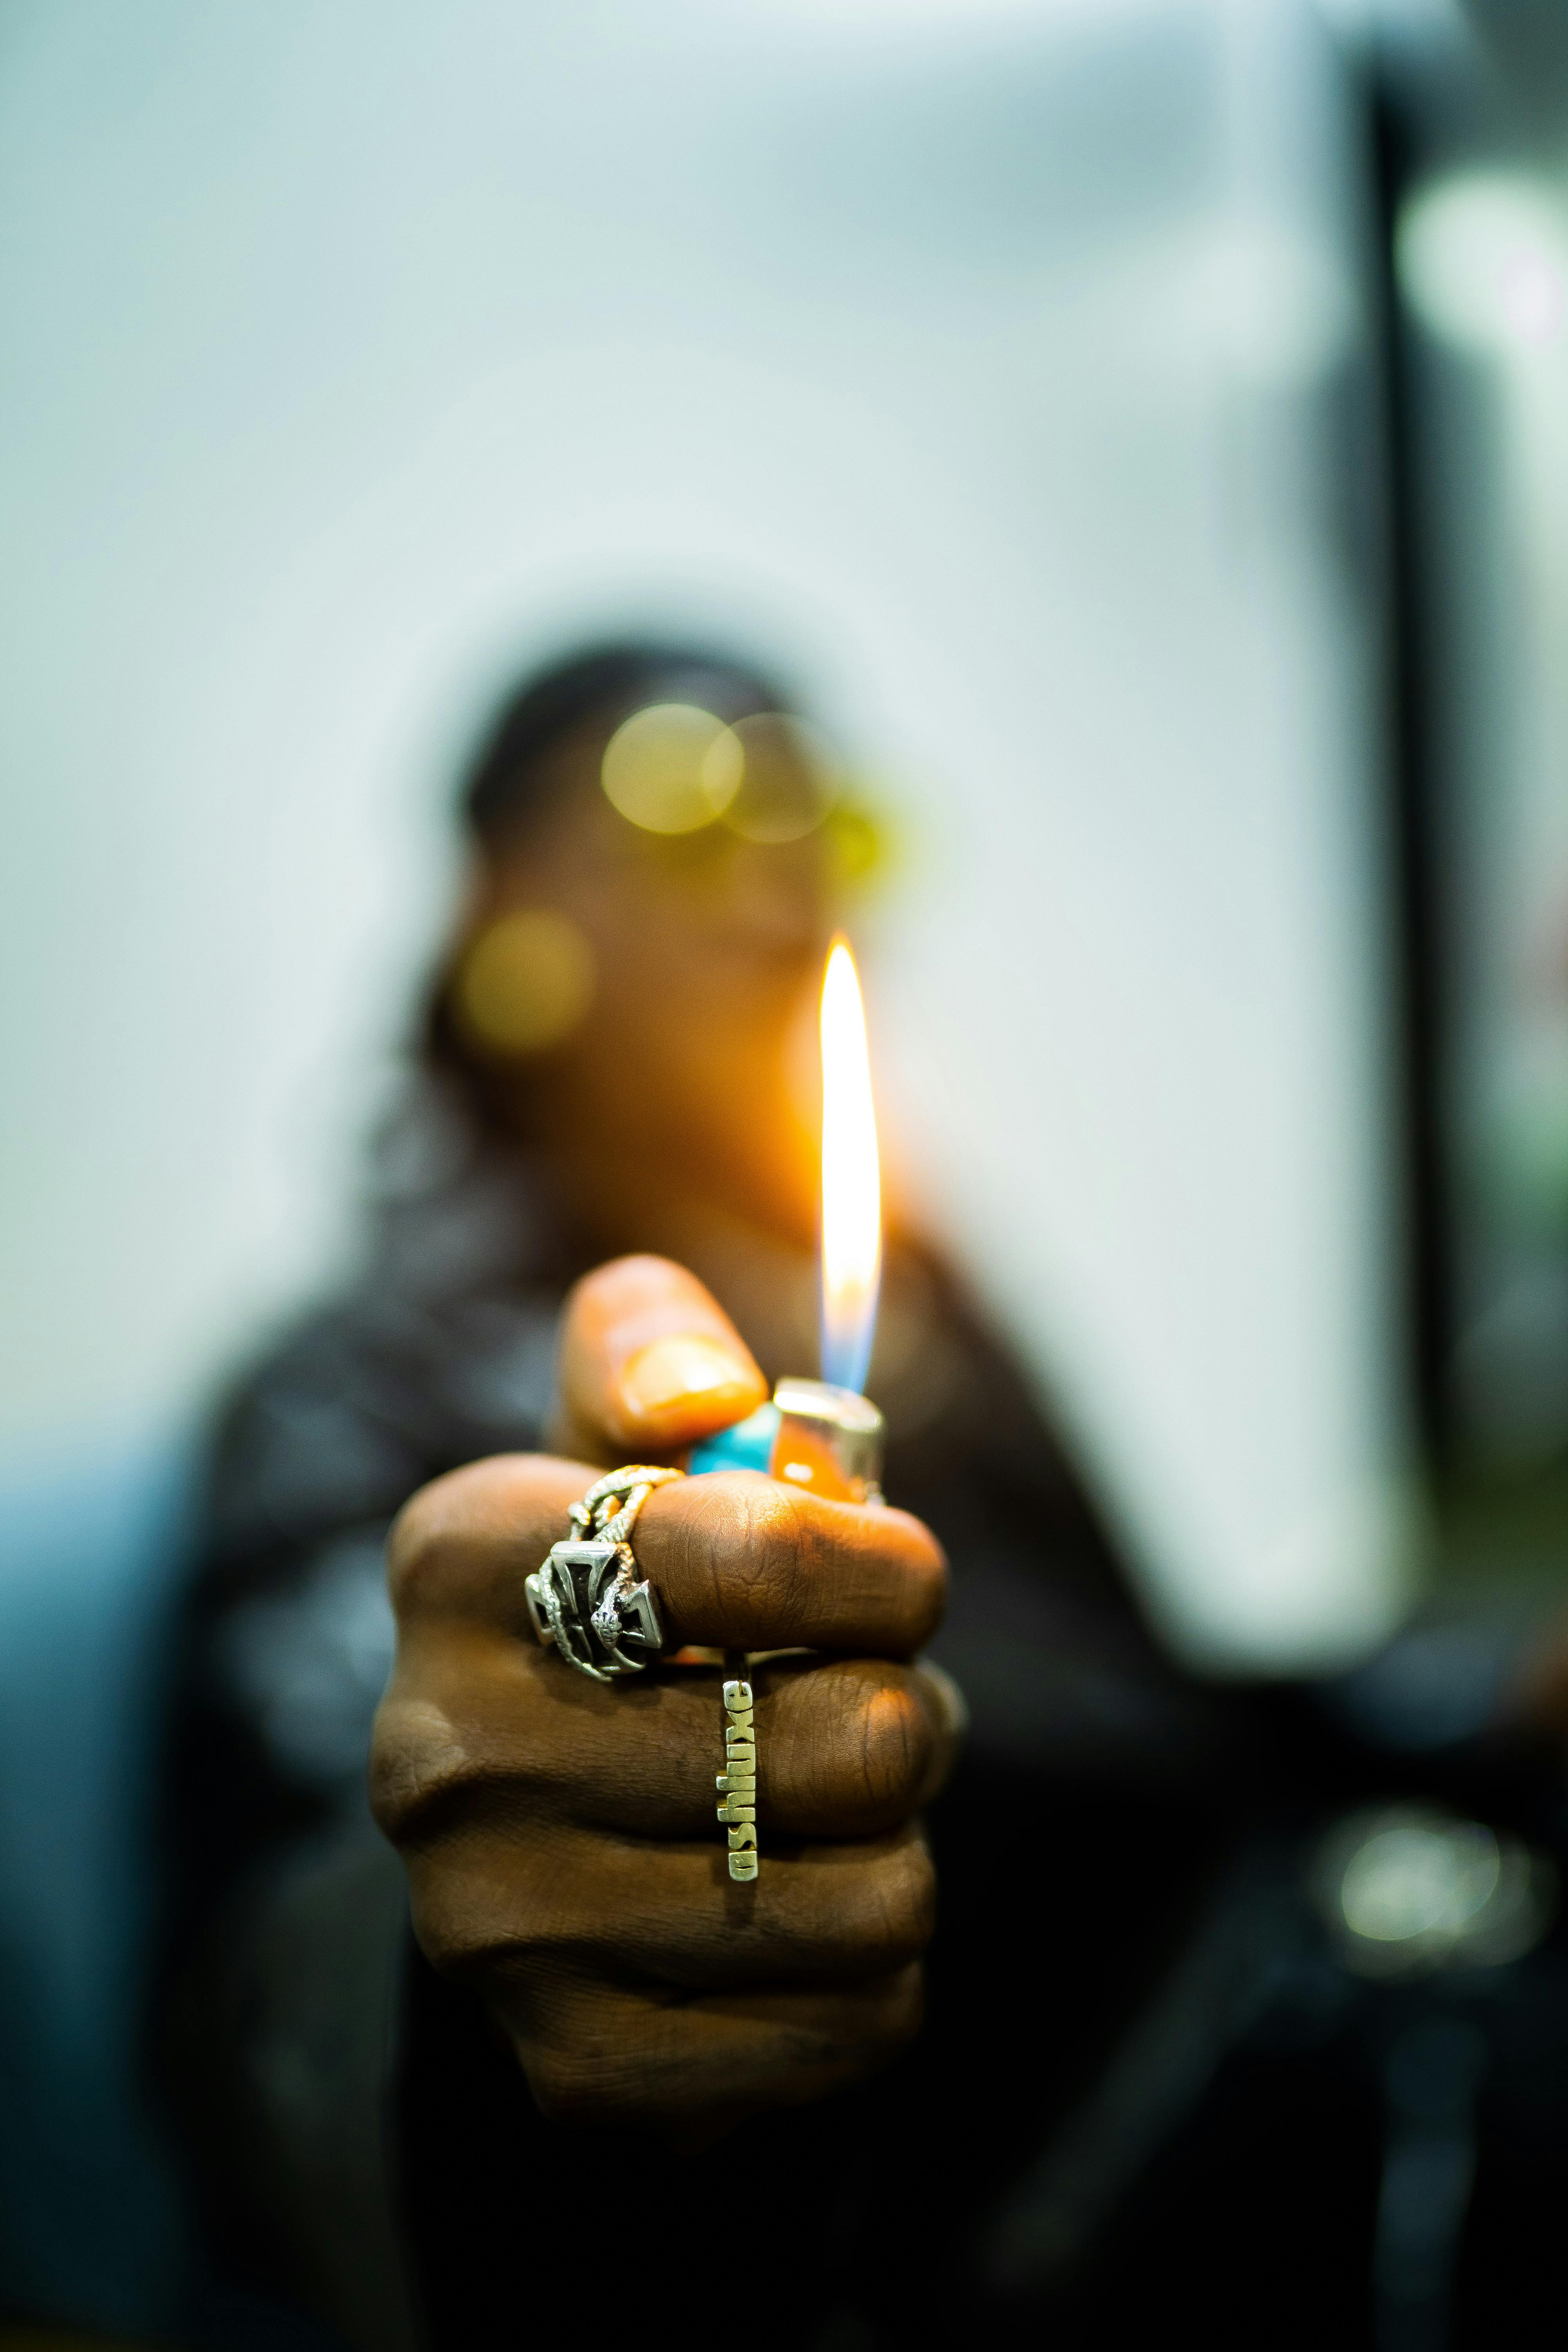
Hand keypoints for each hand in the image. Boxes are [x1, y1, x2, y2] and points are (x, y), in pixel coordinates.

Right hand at [370, 1254, 959, 2140]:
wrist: (521, 1826)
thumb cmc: (620, 1602)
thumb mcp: (609, 1440)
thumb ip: (647, 1347)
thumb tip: (699, 1396)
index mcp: (462, 1561)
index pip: (764, 1554)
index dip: (889, 1565)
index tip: (900, 1573)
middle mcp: (450, 1752)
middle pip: (853, 1741)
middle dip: (907, 1712)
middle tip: (869, 1703)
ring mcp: (499, 1929)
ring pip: (878, 1900)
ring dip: (900, 1846)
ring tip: (833, 1811)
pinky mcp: (576, 2072)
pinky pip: (861, 2026)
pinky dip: (874, 1974)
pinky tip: (795, 1920)